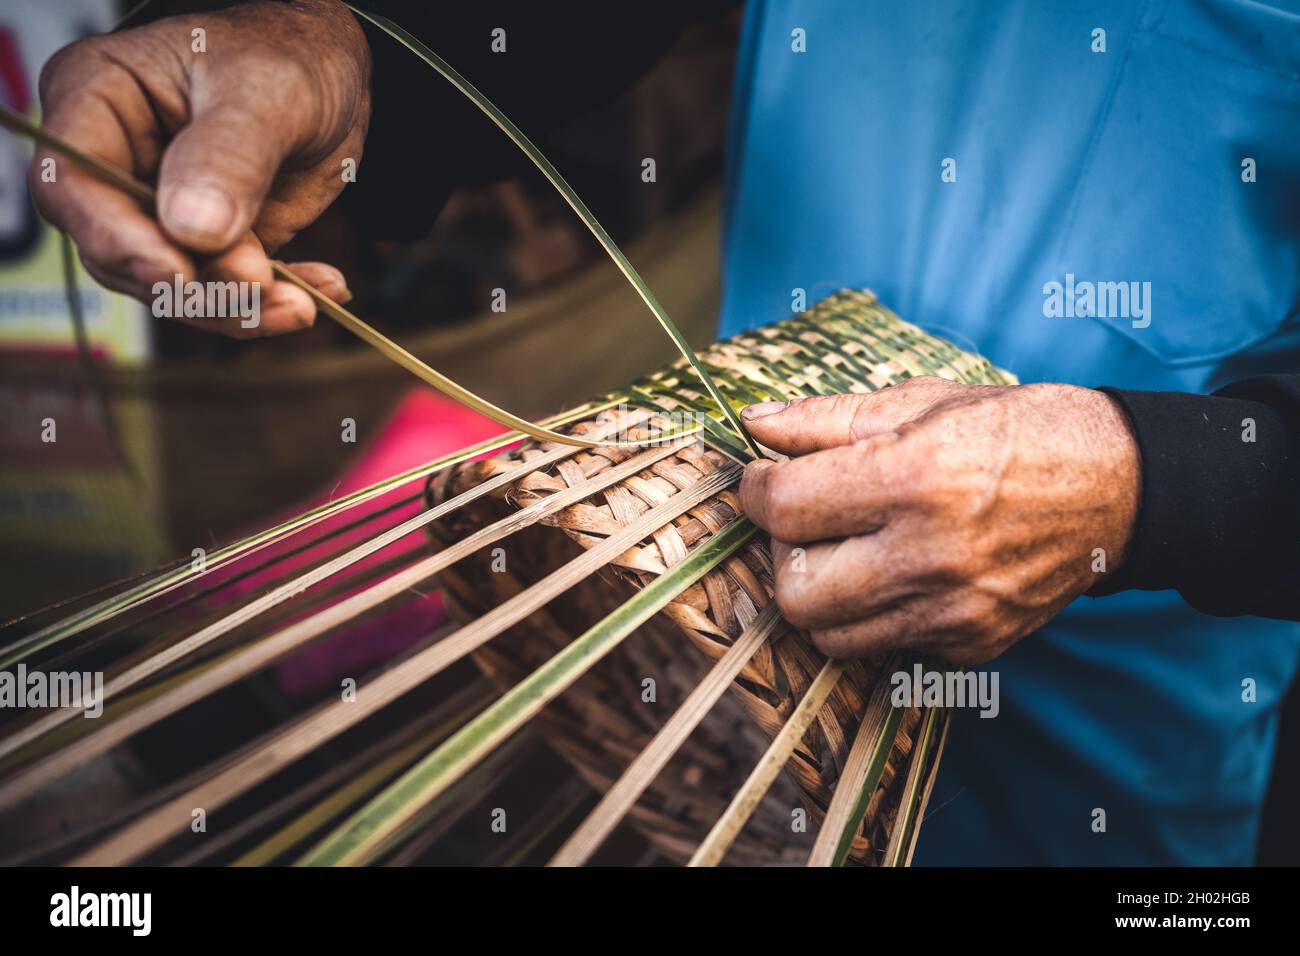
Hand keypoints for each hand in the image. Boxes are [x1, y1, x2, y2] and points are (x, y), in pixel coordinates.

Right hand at [29, 0, 370, 336]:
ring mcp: (160, 212)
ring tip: (301, 304)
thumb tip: (192, 228)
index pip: (73, 182)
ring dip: (240, 307)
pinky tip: (324, 288)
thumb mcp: (264, 91)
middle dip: (194, 287)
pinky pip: (228, 290)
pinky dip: (276, 301)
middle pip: (121, 252)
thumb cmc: (286, 57)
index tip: (177, 273)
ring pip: (175, 287)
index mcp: (98, 99)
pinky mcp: (209, 245)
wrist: (333, 77)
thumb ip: (228, 156)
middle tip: (260, 289)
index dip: (116, 239)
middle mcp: (116, 163)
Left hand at [737, 377, 1139, 664]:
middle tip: (811, 522)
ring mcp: (955, 612)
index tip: (764, 481)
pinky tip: (906, 572)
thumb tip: (753, 426)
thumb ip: (826, 420)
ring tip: (852, 550)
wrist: (1121, 486)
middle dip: (785, 554)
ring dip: (824, 593)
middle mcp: (931, 555)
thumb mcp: (923, 401)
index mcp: (913, 479)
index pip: (785, 509)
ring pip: (832, 637)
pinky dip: (879, 615)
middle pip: (796, 594)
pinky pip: (889, 647)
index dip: (755, 492)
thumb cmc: (1018, 430)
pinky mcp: (975, 646)